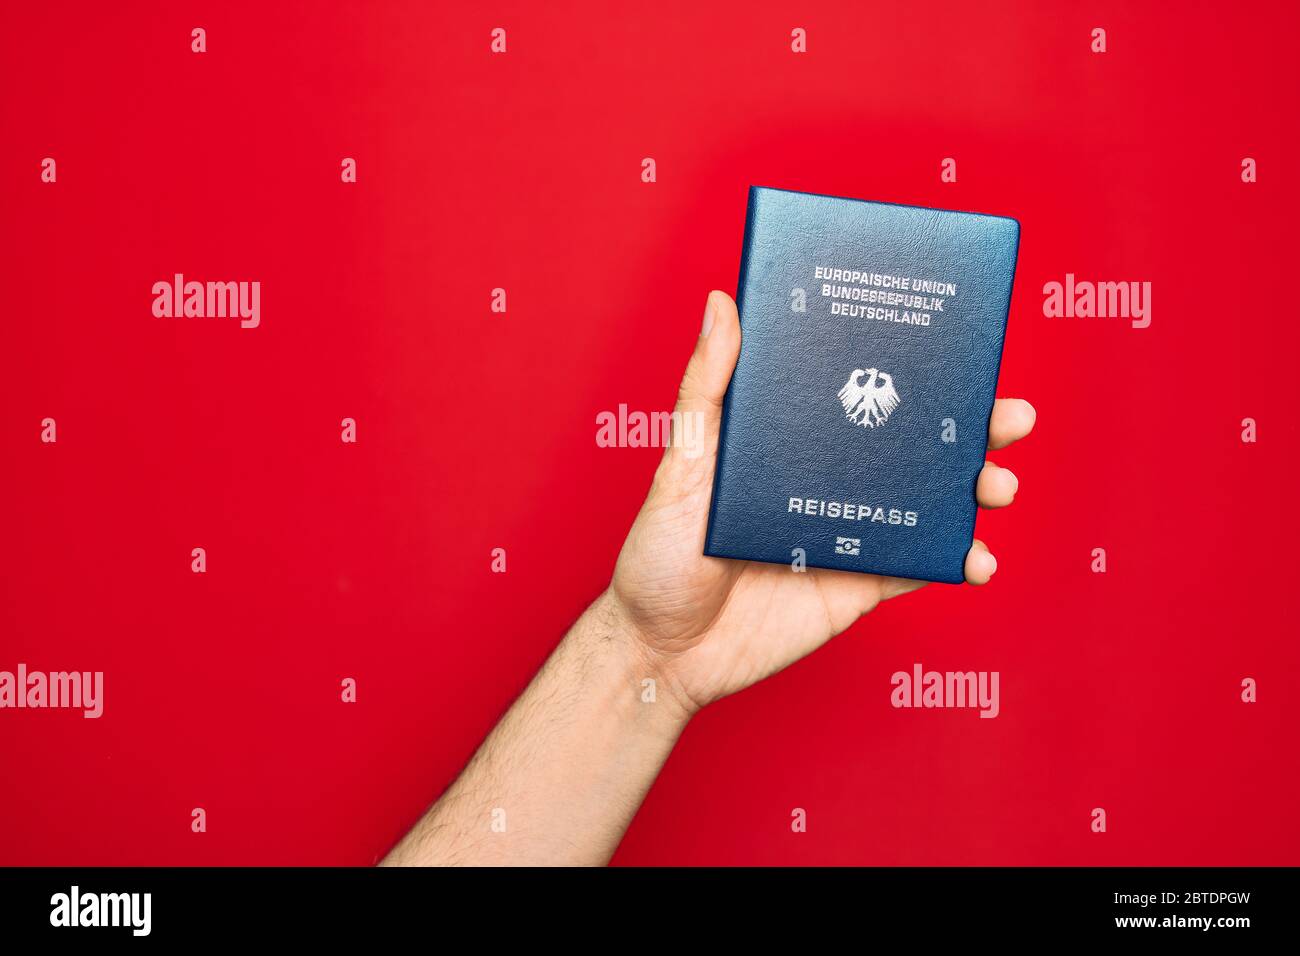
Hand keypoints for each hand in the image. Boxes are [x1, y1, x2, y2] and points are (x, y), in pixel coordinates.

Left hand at [609, 291, 1035, 713]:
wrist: (662, 653)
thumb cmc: (658, 555)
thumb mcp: (680, 465)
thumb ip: (707, 390)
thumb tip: (722, 302)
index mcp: (791, 442)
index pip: (860, 392)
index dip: (911, 370)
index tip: (957, 346)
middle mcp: (826, 481)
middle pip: (910, 444)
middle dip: (969, 427)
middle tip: (1010, 416)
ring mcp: (848, 533)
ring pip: (926, 501)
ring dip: (973, 489)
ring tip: (998, 484)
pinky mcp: (857, 587)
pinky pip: (917, 567)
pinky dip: (956, 560)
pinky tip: (978, 556)